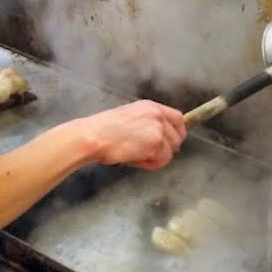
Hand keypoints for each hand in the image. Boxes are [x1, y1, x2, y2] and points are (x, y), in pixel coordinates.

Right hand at [65, 100, 186, 170]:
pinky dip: (149, 165)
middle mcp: (158, 115)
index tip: (170, 143)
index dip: (176, 133)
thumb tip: (158, 139)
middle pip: (178, 137)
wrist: (93, 136)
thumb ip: (147, 123)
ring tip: (136, 156)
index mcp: (150, 106)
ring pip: (170, 151)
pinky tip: (135, 160)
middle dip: (166, 149)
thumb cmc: (102, 130)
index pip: (178, 118)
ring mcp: (158, 129)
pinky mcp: (156, 144)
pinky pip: (161, 161)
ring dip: (156, 158)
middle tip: (149, 155)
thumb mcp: (129, 117)